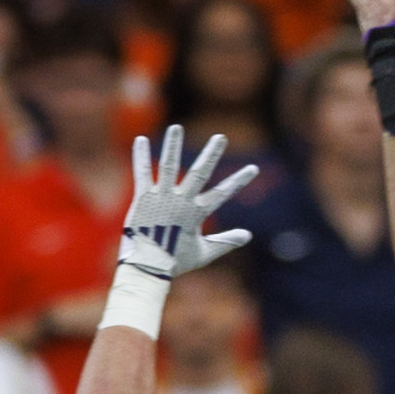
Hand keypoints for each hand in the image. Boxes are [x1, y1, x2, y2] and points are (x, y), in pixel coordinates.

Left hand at [120, 126, 259, 281]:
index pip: (222, 193)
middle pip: (199, 173)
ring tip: (176, 128)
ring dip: (173, 146)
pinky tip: (141, 140)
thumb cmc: (177, 261)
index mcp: (197, 214)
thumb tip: (248, 235)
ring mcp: (161, 197)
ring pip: (169, 166)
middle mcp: (181, 201)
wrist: (148, 265)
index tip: (253, 168)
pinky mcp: (143, 198)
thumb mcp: (205, 252)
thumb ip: (226, 242)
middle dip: (211, 154)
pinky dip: (141, 157)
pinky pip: (142, 173)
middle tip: (220, 137)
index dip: (239, 181)